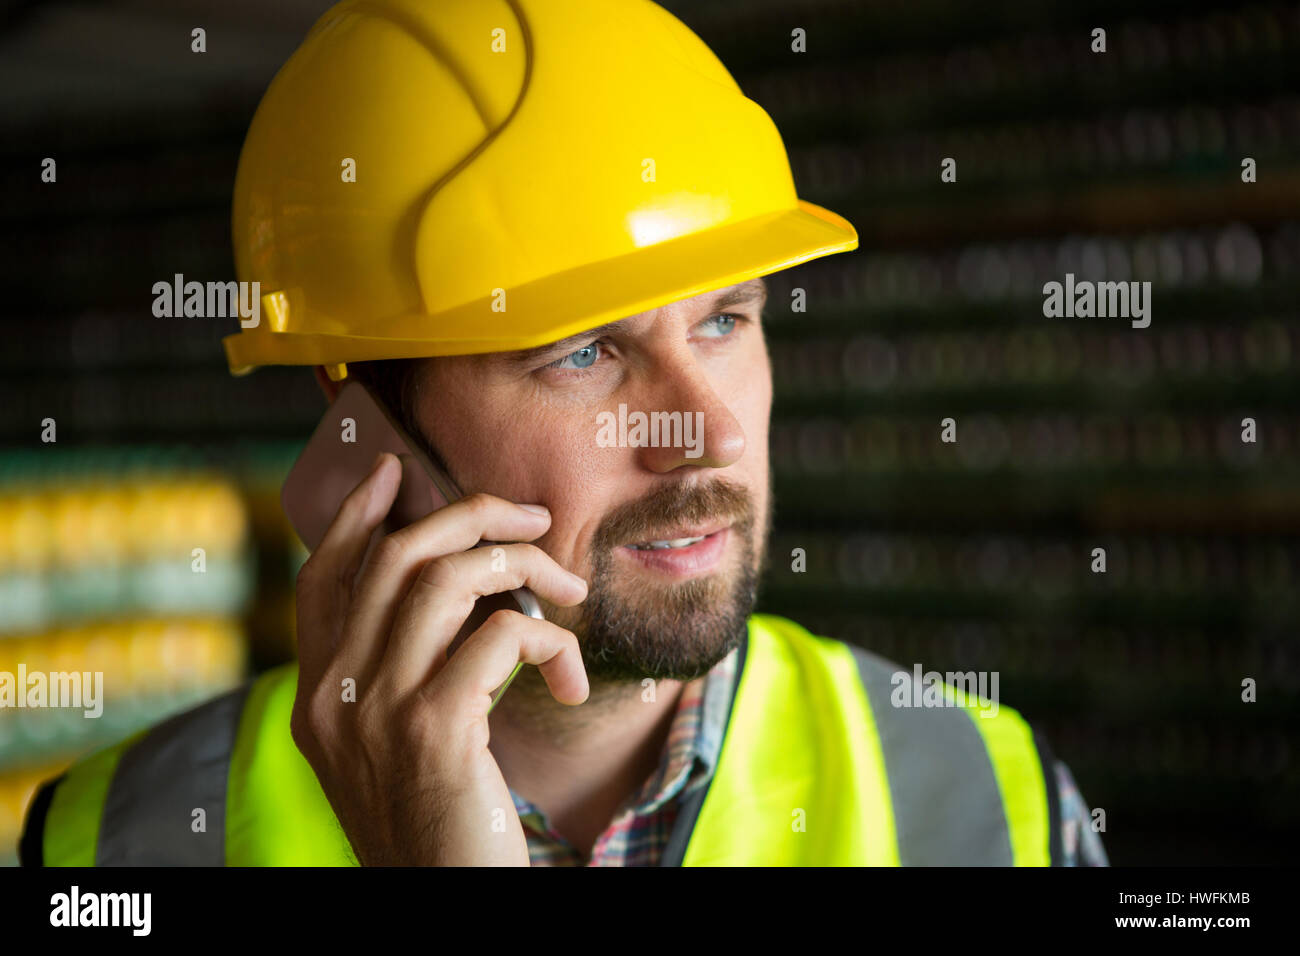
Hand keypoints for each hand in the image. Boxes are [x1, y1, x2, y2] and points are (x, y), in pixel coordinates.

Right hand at [290, 452, 588, 864]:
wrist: (447, 907)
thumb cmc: (439, 831)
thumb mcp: (394, 753)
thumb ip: (396, 682)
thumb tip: (453, 598)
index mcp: (316, 702)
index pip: (321, 582)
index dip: (354, 518)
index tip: (394, 472)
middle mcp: (332, 700)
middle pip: (390, 560)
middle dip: (468, 518)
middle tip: (530, 516)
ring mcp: (376, 712)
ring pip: (443, 578)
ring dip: (520, 564)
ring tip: (567, 585)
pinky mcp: (435, 730)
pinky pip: (502, 637)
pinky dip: (551, 640)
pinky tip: (572, 675)